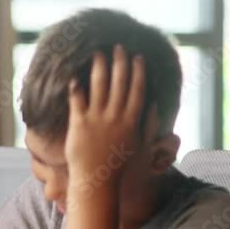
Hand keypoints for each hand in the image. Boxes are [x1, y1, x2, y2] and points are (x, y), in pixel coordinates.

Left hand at [65, 45, 152, 181]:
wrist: (97, 182)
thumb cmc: (119, 166)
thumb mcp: (140, 146)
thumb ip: (148, 125)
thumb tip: (154, 106)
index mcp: (131, 121)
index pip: (137, 90)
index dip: (137, 72)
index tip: (137, 56)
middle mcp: (115, 117)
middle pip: (119, 83)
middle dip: (119, 62)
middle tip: (118, 46)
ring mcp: (97, 119)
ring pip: (99, 86)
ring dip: (99, 67)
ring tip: (97, 53)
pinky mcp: (79, 124)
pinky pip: (77, 100)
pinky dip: (76, 86)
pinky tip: (75, 74)